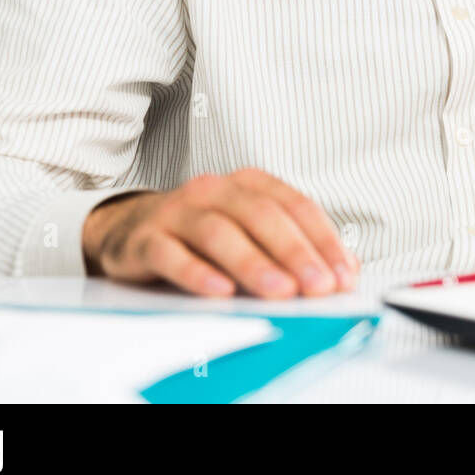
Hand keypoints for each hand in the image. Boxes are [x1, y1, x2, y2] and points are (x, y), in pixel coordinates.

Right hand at [81, 168, 360, 298]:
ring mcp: (177, 212)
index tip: (343, 274)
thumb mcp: (250, 231)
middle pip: (261, 216)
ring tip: (280, 291)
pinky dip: (197, 273)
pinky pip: (171, 255)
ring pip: (219, 233)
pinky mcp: (146, 239)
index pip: (295, 205)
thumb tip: (346, 271)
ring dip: (254, 263)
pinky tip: (221, 291)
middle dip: (295, 253)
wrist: (129, 228)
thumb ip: (295, 246)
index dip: (323, 240)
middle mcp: (214, 190)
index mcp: (248, 183)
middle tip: (319, 287)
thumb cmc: (201, 233)